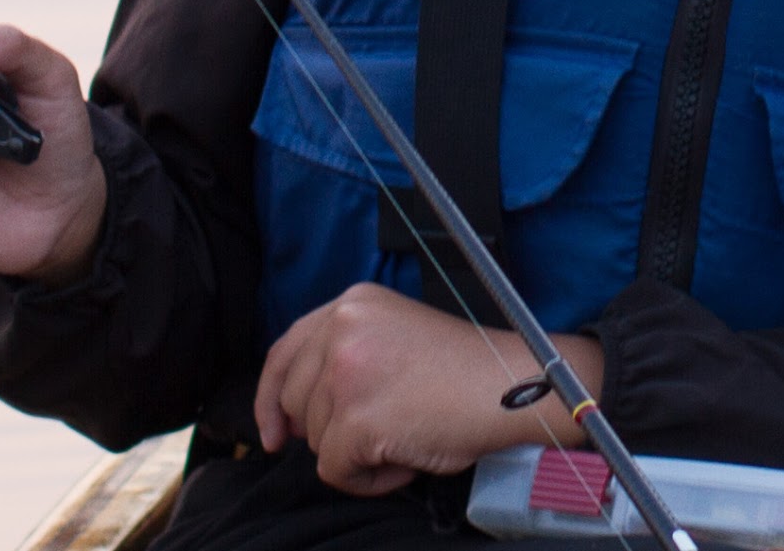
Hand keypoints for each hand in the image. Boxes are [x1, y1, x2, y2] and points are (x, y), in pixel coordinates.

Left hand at [252, 283, 600, 494]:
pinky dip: (369, 478)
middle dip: (326, 428)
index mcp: (351, 304)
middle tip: (376, 433)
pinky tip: (406, 457)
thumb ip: (345, 353)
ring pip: (316, 440)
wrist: (511, 386)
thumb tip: (298, 411)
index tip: (275, 431)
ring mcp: (346, 373)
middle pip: (294, 400)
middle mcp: (341, 329)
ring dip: (356, 453)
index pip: (285, 352)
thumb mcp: (393, 335)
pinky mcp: (356, 418)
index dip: (272, 397)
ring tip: (406, 436)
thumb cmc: (464, 371)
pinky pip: (337, 471)